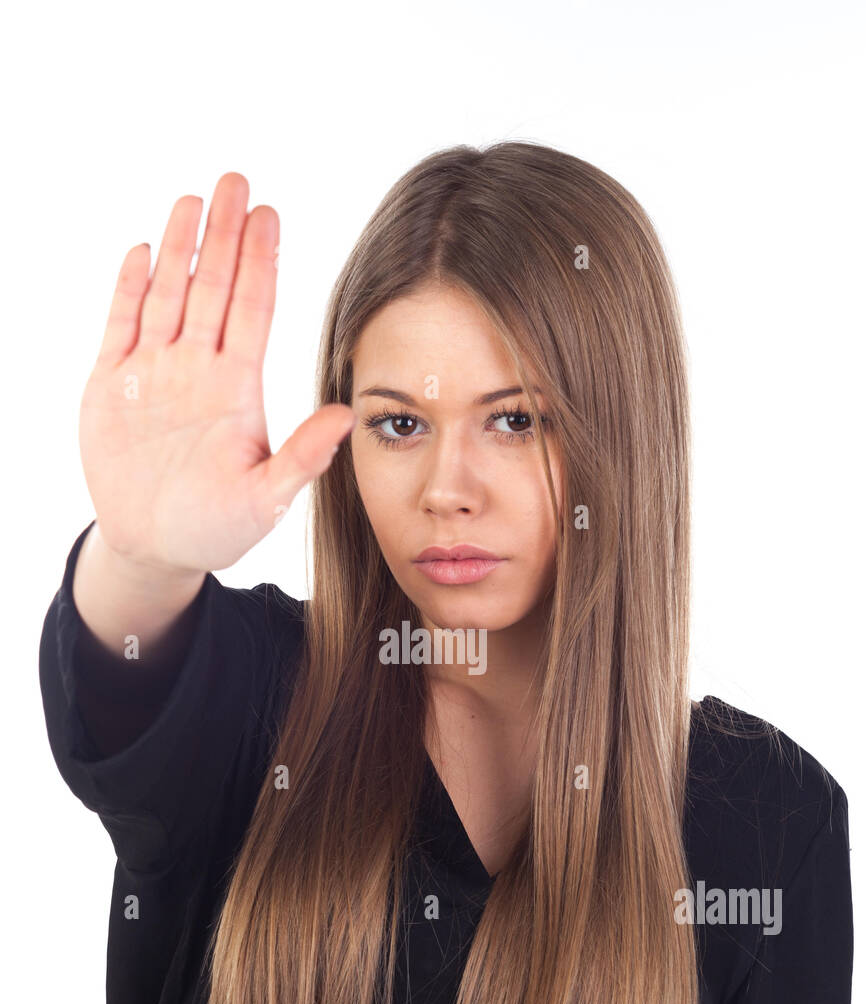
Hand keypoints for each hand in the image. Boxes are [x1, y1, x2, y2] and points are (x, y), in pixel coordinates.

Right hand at [79, 171, 353, 574]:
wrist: (154, 548)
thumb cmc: (216, 528)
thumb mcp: (266, 501)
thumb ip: (303, 457)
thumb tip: (348, 416)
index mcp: (236, 388)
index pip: (252, 310)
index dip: (260, 263)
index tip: (270, 216)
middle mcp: (198, 369)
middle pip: (213, 287)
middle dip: (224, 234)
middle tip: (236, 180)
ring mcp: (153, 372)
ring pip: (168, 295)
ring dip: (180, 248)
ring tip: (193, 199)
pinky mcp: (110, 384)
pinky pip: (120, 325)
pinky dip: (129, 289)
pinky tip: (143, 252)